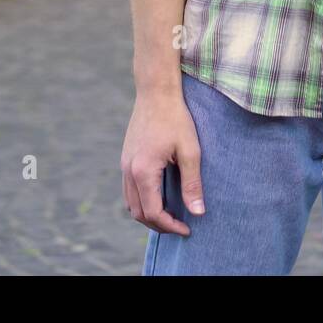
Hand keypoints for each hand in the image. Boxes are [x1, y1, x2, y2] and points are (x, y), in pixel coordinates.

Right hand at [120, 79, 203, 235]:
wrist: (156, 92)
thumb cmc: (176, 119)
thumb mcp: (190, 151)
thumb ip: (192, 183)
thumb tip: (198, 212)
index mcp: (143, 171)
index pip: (153, 212)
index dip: (170, 226)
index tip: (188, 229)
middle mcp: (129, 171)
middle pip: (138, 212)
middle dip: (159, 225)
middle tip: (180, 226)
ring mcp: (124, 165)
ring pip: (130, 203)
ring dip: (148, 214)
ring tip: (171, 215)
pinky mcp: (126, 159)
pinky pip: (129, 190)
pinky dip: (142, 201)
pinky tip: (160, 197)